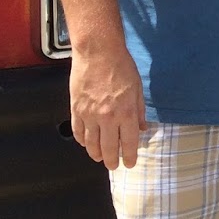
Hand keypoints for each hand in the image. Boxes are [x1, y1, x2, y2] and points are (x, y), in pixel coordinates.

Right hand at [69, 45, 146, 169]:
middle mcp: (107, 118)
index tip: (129, 163)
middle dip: (111, 160)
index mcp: (126, 113)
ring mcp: (89, 115)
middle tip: (113, 165)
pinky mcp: (76, 109)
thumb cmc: (122, 67)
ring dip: (95, 154)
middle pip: (108, 148)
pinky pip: (78, 131)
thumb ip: (139, 111)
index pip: (128, 143)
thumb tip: (142, 129)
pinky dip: (81, 140)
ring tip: (99, 158)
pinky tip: (85, 143)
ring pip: (90, 143)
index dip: (129, 156)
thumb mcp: (138, 89)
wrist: (98, 52)